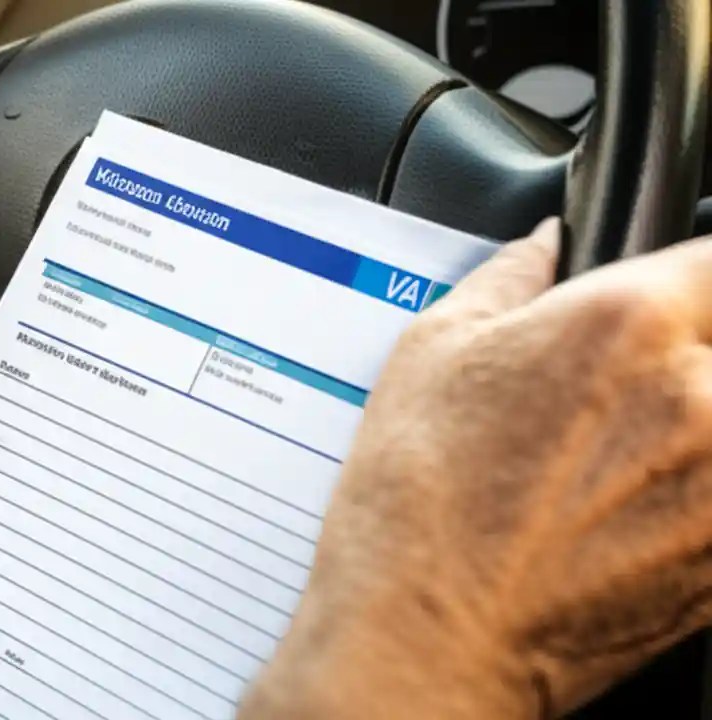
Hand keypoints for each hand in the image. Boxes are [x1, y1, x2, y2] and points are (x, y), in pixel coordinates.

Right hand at [240, 220, 711, 718]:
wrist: (426, 639)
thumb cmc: (415, 504)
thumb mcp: (431, 352)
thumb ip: (508, 278)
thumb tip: (543, 246)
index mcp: (627, 323)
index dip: (691, 279)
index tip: (671, 300)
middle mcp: (701, 396)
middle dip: (690, 359)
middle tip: (619, 398)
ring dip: (693, 428)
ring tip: (616, 463)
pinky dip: (694, 491)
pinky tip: (624, 511)